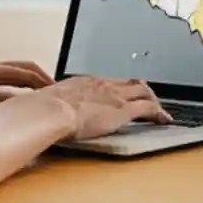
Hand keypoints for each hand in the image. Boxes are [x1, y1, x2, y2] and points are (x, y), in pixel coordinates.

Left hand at [0, 59, 54, 111]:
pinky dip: (10, 86)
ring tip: (35, 94)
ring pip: (8, 73)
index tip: (61, 93)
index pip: (26, 74)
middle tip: (54, 91)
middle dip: (40, 78)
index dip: (45, 83)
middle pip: (21, 68)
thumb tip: (23, 102)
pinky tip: (5, 98)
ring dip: (25, 82)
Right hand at [33, 76, 171, 139]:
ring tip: (159, 111)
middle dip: (141, 91)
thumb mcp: (47, 104)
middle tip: (147, 100)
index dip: (120, 90)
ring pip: (144, 92)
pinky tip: (164, 120)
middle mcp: (103, 84)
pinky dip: (159, 113)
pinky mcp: (123, 110)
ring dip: (153, 101)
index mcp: (85, 82)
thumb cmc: (40, 110)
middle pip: (131, 83)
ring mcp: (115, 96)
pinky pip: (149, 108)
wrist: (47, 111)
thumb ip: (50, 107)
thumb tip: (39, 112)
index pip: (110, 83)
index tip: (121, 97)